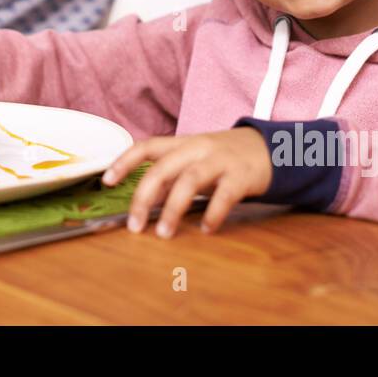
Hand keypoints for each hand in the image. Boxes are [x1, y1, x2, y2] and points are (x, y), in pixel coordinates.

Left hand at [101, 127, 271, 238]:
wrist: (271, 147)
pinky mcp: (242, 175)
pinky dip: (213, 213)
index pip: (147, 146)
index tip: (106, 181)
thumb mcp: (196, 159)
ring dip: (173, 208)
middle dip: (143, 197)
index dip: (124, 161)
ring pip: (190, 180)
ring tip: (163, 233)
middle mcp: (198, 148)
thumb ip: (172, 175)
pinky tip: (207, 229)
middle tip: (133, 226)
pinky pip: (225, 195)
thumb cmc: (225, 157)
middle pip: (163, 168)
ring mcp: (220, 160)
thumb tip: (146, 199)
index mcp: (183, 143)